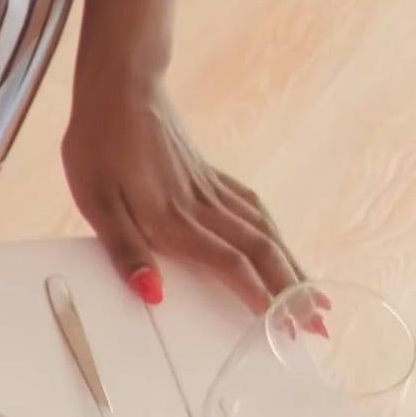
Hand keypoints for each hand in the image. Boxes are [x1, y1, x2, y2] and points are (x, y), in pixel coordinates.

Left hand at [62, 84, 299, 311]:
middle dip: (292, 292)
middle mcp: (203, 206)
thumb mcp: (95, 203)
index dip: (260, 298)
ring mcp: (211, 189)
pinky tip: (277, 242)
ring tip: (312, 294)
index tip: (286, 329)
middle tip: (320, 325)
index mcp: (175, 219)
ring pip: (264, 231)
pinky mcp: (208, 175)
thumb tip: (154, 295)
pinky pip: (252, 209)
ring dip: (290, 265)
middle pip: (262, 252)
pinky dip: (272, 232)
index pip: (231, 266)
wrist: (119, 87)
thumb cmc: (98, 145)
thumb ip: (125, 251)